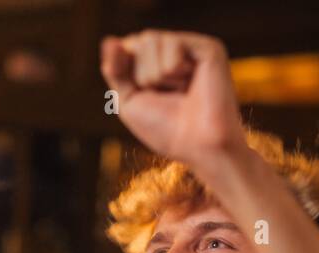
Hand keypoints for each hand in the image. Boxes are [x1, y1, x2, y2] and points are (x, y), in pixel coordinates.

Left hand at [100, 30, 245, 170]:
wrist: (199, 147)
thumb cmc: (167, 131)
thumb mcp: (129, 102)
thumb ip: (116, 71)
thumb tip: (110, 40)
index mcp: (162, 63)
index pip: (128, 47)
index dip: (123, 69)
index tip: (140, 93)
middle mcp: (179, 52)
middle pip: (138, 41)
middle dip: (141, 75)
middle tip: (166, 96)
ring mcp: (194, 48)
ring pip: (151, 39)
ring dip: (154, 74)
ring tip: (179, 91)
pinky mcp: (209, 48)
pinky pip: (172, 43)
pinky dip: (172, 69)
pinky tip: (191, 83)